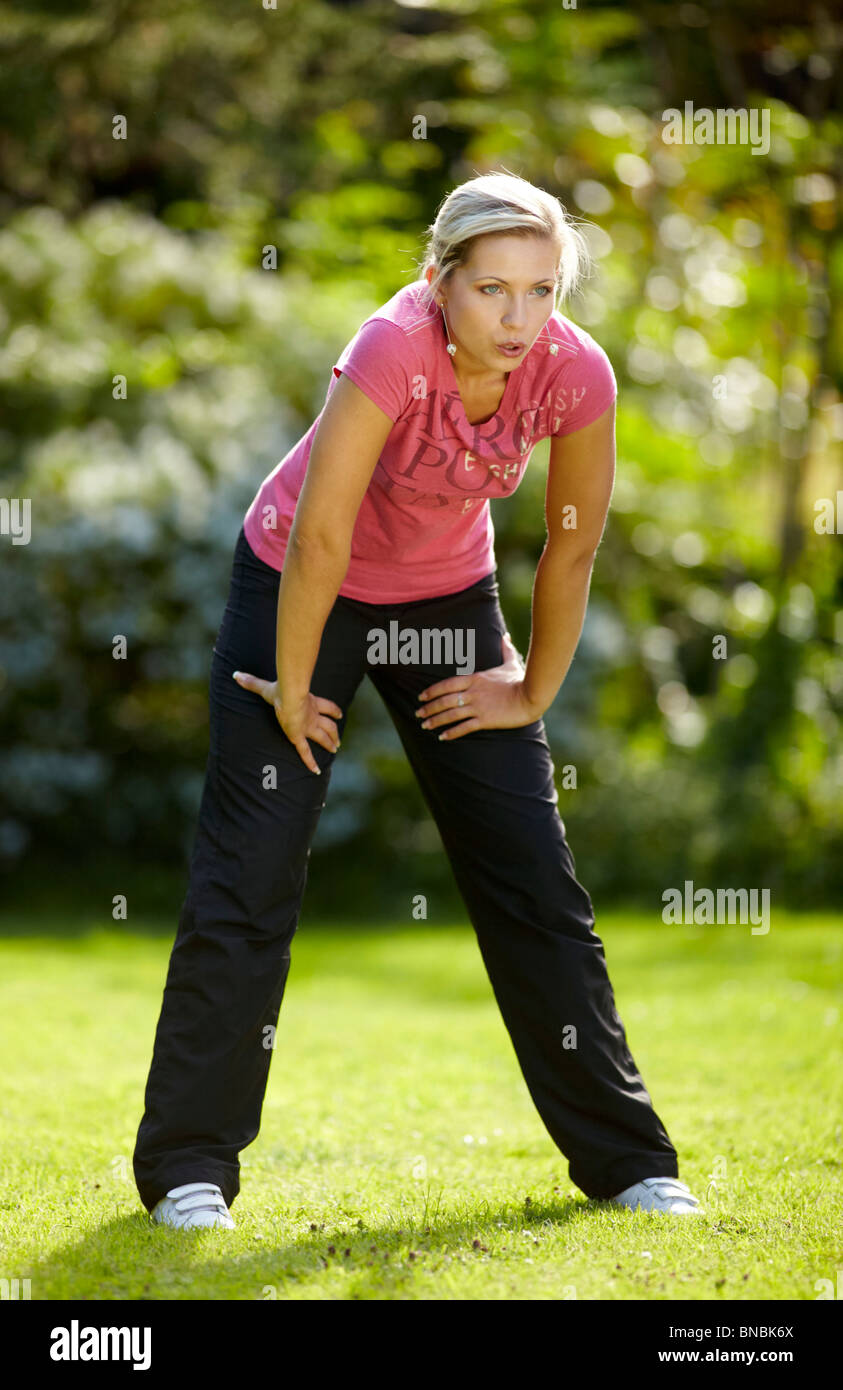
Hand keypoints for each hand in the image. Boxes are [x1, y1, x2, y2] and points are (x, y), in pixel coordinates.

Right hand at [232, 671, 342, 774]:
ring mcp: (308, 727)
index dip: (334, 711)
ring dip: (331, 742)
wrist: (288, 697)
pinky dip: (310, 762)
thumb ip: (251, 682)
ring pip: (325, 736)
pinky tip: (316, 771)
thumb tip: (236, 674)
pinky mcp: (300, 736)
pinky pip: (305, 752)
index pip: (327, 707)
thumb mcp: (266, 686)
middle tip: (338, 742)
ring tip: (334, 749)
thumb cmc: (280, 691)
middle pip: (329, 725)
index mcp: (310, 703)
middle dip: (334, 733)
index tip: (340, 714)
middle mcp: (313, 716)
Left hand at [413, 632, 541, 740]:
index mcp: (475, 679)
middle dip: (429, 707)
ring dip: (436, 721)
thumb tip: (505, 636)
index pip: (447, 684)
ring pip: (450, 714)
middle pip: (444, 700)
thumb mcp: (511, 663)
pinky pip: (464, 727)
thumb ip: (505, 649)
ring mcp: (478, 706)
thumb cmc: (521, 679)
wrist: (532, 695)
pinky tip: (442, 737)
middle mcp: (472, 692)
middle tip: (418, 714)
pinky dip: (451, 733)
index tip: (421, 697)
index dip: (432, 691)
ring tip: (425, 726)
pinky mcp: (485, 720)